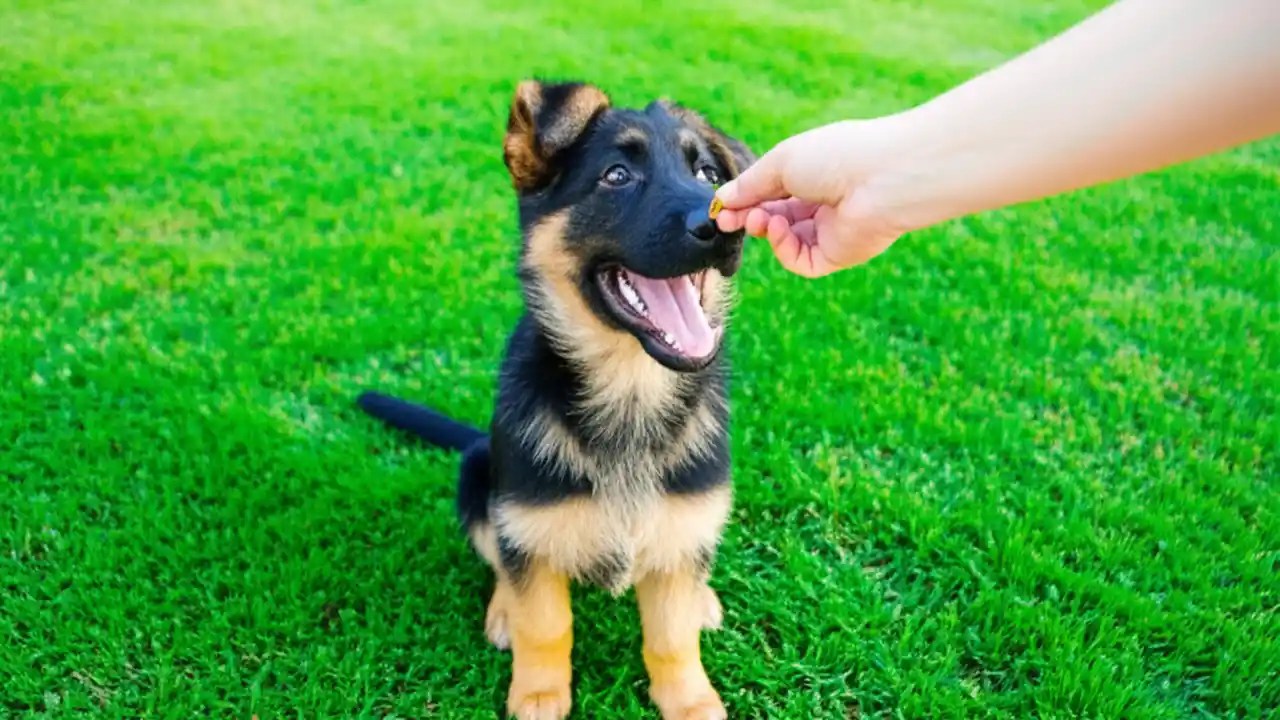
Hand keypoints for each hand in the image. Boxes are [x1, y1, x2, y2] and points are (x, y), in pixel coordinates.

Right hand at [713, 119, 913, 276]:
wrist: (882, 179)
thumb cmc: (836, 157)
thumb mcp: (782, 162)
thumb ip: (750, 184)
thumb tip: (723, 200)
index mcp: (813, 173)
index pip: (772, 192)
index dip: (745, 200)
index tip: (721, 207)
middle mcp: (822, 202)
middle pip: (775, 217)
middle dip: (748, 217)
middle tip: (727, 220)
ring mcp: (830, 230)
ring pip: (785, 240)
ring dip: (764, 229)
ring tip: (758, 218)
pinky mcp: (837, 254)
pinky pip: (801, 260)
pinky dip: (783, 248)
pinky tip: (777, 229)